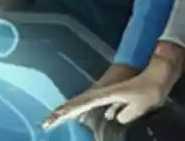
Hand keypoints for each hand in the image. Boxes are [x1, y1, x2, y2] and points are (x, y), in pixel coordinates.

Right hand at [44, 57, 179, 128]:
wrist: (146, 68)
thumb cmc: (143, 85)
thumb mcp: (138, 104)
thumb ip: (125, 114)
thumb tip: (115, 119)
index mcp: (100, 94)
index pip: (78, 104)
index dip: (65, 112)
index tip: (51, 118)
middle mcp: (96, 92)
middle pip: (75, 104)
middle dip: (60, 113)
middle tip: (46, 123)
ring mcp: (99, 93)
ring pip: (80, 105)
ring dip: (68, 113)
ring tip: (55, 121)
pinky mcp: (105, 95)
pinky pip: (88, 105)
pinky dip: (79, 111)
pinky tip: (79, 119)